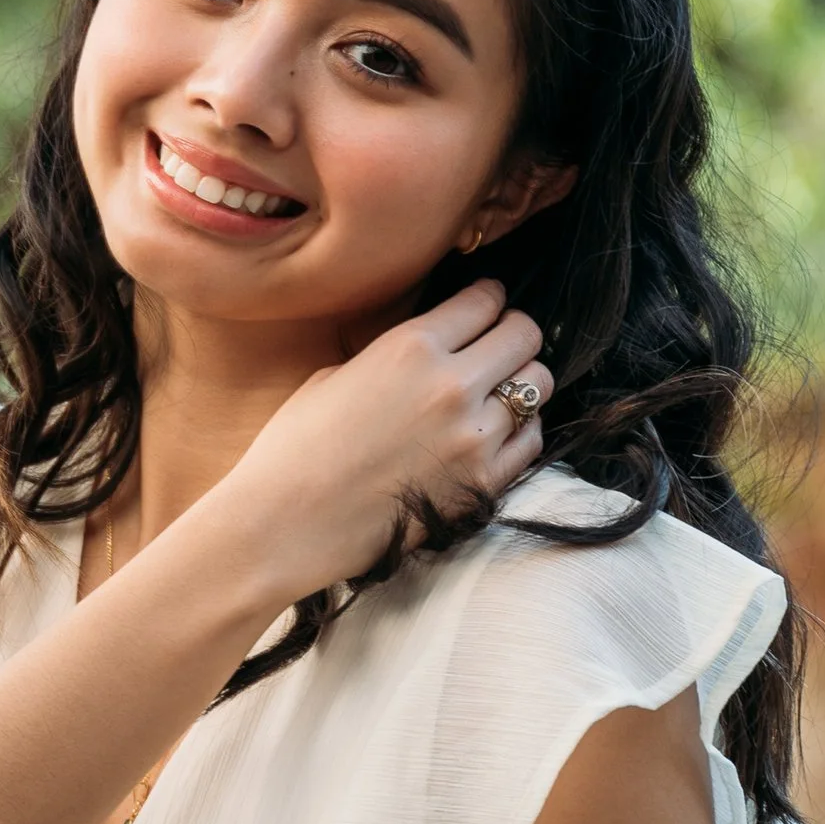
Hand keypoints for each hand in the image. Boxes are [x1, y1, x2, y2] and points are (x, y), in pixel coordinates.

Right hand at [201, 282, 551, 599]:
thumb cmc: (295, 449)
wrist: (285, 524)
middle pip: (525, 335)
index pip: (485, 301)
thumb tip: (429, 348)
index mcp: (411, 347)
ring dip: (521, 384)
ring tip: (497, 393)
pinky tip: (494, 433)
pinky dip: (519, 432)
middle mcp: (452, 385)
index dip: (487, 299)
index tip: (485, 306)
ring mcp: (474, 437)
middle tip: (498, 345)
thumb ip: (392, 354)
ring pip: (539, 386)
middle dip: (513, 334)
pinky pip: (531, 441)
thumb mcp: (335, 374)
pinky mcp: (484, 484)